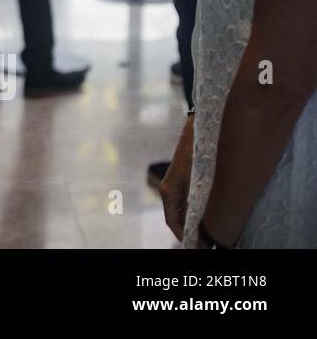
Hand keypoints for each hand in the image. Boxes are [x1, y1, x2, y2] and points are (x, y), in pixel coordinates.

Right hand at [159, 117, 195, 240]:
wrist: (199, 128)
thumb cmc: (200, 153)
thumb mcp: (201, 180)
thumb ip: (200, 202)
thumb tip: (204, 225)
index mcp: (169, 191)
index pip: (173, 221)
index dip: (184, 236)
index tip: (198, 246)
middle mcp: (169, 188)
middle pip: (175, 217)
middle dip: (188, 233)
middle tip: (205, 245)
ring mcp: (174, 184)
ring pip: (180, 210)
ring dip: (190, 223)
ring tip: (206, 236)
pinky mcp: (182, 179)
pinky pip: (184, 202)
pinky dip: (192, 214)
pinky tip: (204, 219)